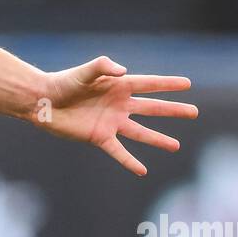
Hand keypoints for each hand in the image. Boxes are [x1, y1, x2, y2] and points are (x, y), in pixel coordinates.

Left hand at [34, 57, 197, 176]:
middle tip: (194, 112)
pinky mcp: (99, 137)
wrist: (44, 101)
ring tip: (176, 146)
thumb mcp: (85, 71)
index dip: (168, 84)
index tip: (188, 83)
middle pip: (152, 108)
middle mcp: (119, 104)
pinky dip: (129, 161)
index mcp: (118, 85)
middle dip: (173, 110)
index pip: (149, 84)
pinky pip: (118, 151)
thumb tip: (124, 71)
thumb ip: (103, 66)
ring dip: (158, 139)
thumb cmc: (64, 82)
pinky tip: (142, 170)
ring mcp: (111, 122)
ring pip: (140, 132)